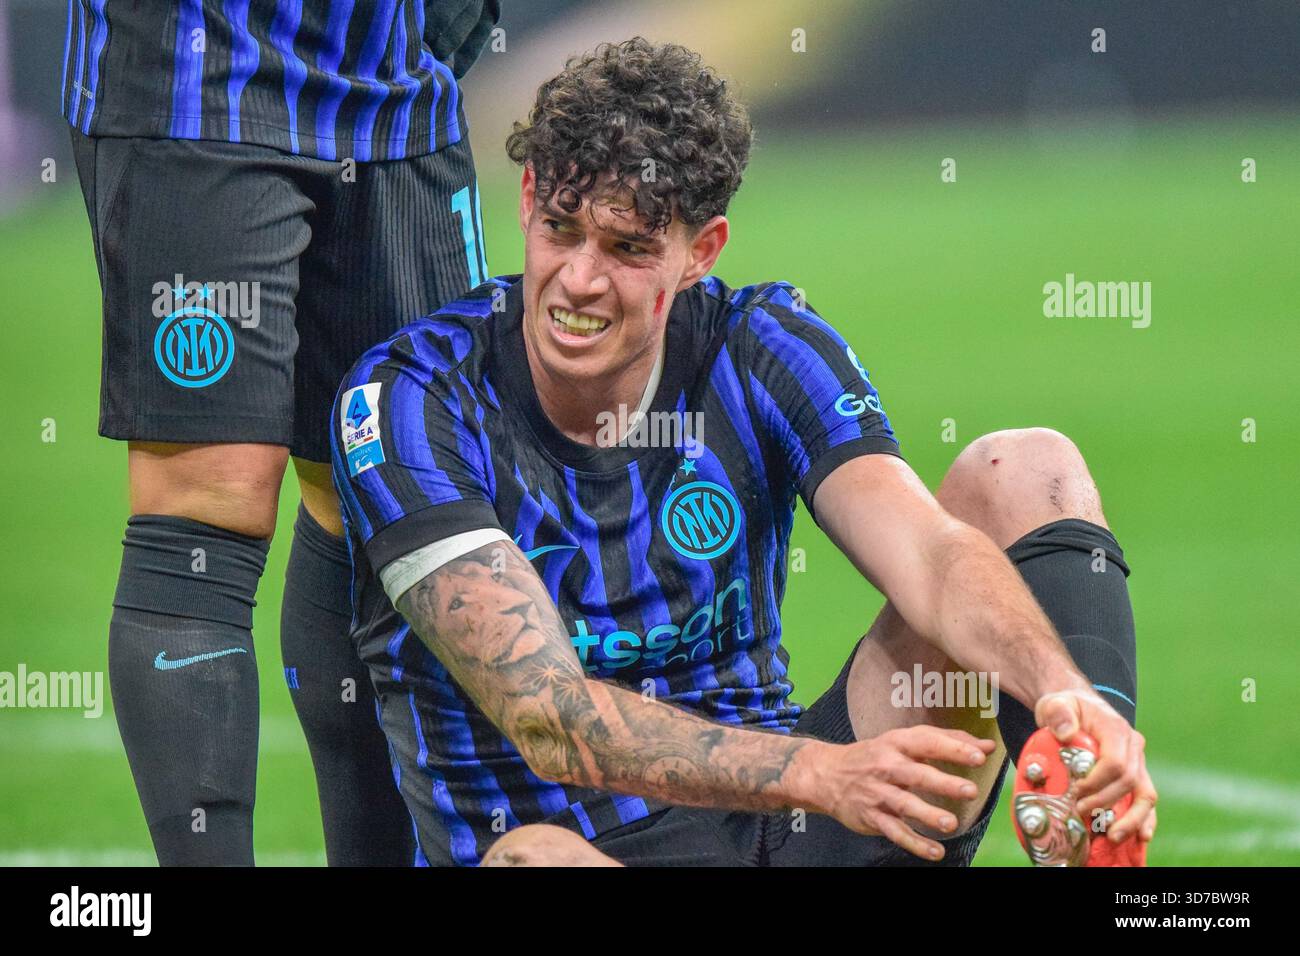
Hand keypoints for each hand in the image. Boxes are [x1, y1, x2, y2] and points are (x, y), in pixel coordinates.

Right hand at [818, 726, 996, 859]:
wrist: (826, 774)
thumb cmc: (874, 756)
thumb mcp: (903, 741)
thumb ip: (946, 742)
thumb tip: (987, 747)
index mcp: (897, 743)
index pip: (927, 743)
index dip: (953, 748)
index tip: (979, 755)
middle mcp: (886, 766)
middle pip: (917, 774)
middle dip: (943, 783)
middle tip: (970, 791)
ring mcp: (878, 793)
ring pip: (904, 805)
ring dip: (927, 814)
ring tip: (951, 824)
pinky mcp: (872, 816)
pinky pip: (894, 831)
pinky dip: (914, 843)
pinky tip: (936, 852)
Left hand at [1035, 688, 1157, 843]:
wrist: (1077, 706)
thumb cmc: (1066, 707)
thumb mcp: (1055, 704)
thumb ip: (1058, 714)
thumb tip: (1067, 733)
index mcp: (1115, 730)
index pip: (1115, 762)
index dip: (1097, 782)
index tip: (1076, 791)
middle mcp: (1132, 746)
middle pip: (1129, 782)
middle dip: (1106, 802)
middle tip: (1081, 812)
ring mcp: (1137, 761)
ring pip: (1144, 794)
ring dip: (1132, 819)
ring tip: (1113, 837)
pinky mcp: (1135, 773)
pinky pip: (1144, 798)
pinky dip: (1144, 819)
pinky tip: (1139, 837)